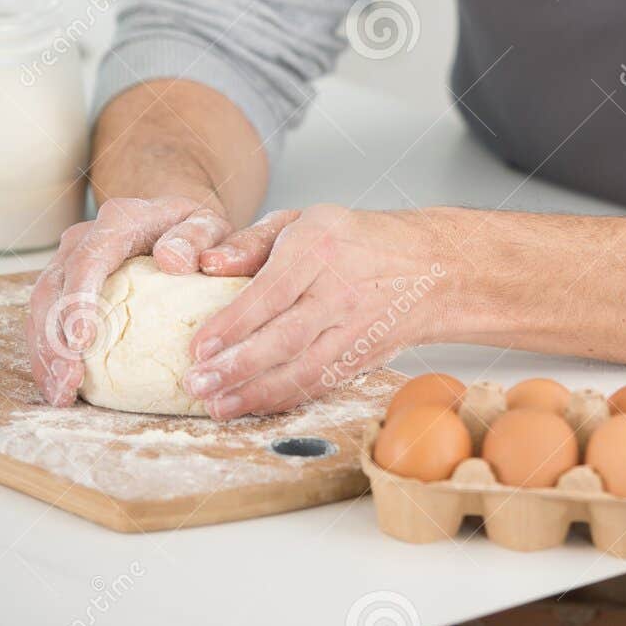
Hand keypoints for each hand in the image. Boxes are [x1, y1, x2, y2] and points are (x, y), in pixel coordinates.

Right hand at [27, 193, 238, 407]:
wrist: (175, 224)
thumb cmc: (196, 232)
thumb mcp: (210, 226)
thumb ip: (197, 237)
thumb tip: (172, 260)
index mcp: (119, 220)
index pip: (89, 259)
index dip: (79, 300)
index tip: (83, 342)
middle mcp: (84, 238)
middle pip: (54, 288)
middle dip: (55, 338)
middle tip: (69, 382)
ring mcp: (68, 261)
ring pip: (41, 307)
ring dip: (47, 354)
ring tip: (62, 394)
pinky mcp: (63, 285)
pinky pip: (45, 320)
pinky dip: (49, 355)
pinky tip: (60, 386)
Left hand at [183, 205, 446, 418]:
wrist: (428, 267)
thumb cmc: (353, 240)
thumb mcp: (302, 220)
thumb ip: (251, 241)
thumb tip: (207, 263)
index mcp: (321, 247)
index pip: (272, 291)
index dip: (233, 323)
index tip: (198, 346)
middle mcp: (341, 290)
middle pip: (286, 337)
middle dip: (238, 367)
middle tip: (197, 383)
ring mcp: (356, 329)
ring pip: (303, 370)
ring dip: (256, 393)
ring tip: (216, 405)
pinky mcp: (363, 357)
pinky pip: (320, 384)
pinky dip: (285, 400)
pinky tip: (252, 405)